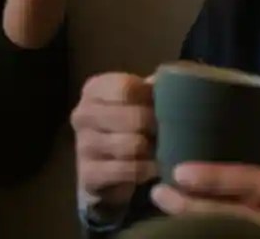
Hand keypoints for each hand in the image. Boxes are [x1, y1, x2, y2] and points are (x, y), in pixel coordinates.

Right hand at [72, 72, 157, 217]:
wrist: (106, 166)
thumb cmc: (129, 125)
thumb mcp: (140, 101)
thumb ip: (156, 89)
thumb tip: (176, 84)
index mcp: (94, 89)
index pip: (128, 87)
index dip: (153, 99)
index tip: (167, 108)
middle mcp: (82, 114)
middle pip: (134, 117)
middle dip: (157, 128)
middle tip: (170, 135)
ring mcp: (82, 145)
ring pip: (133, 145)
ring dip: (153, 151)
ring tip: (162, 151)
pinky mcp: (88, 174)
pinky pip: (128, 171)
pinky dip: (146, 170)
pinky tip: (152, 168)